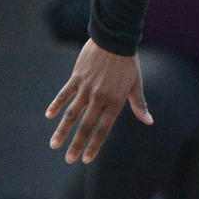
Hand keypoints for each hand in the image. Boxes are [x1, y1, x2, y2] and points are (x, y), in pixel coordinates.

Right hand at [45, 40, 152, 163]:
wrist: (115, 38)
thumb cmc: (128, 63)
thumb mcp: (136, 84)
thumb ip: (139, 105)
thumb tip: (149, 121)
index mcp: (115, 101)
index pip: (103, 129)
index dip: (95, 145)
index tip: (86, 159)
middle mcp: (100, 97)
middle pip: (86, 126)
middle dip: (77, 144)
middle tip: (69, 159)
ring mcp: (86, 87)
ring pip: (72, 113)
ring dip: (62, 131)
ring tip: (53, 145)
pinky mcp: (76, 77)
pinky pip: (64, 94)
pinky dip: (56, 105)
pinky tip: (49, 116)